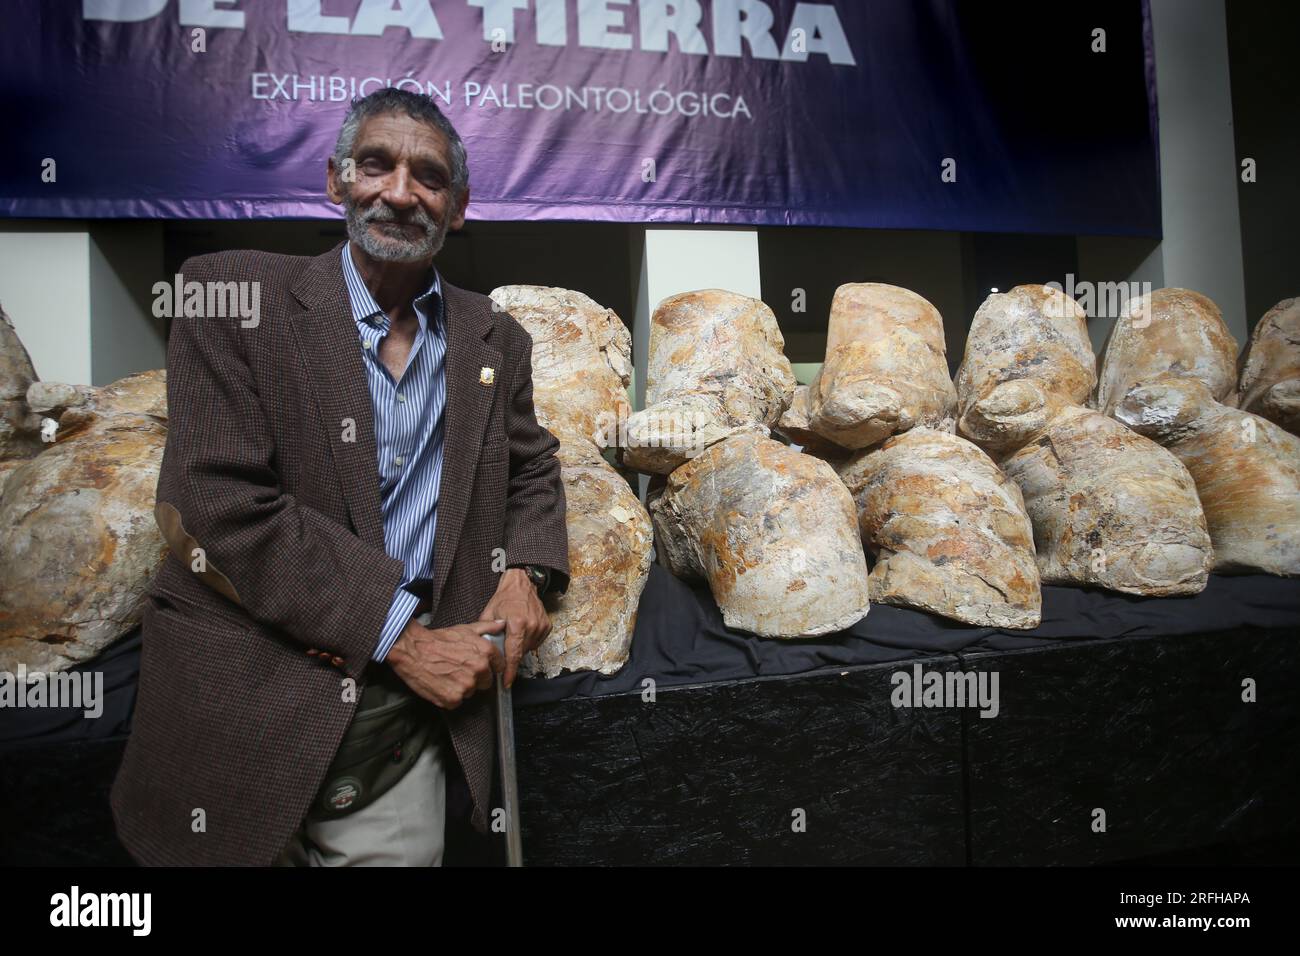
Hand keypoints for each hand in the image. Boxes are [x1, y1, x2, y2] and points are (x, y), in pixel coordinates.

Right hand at [386, 617, 506, 709]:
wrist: (412, 650)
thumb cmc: (437, 639)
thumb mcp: (465, 629)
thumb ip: (487, 627)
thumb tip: (502, 625)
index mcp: (485, 652)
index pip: (499, 667)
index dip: (489, 667)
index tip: (478, 666)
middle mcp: (479, 670)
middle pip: (486, 682)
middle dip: (475, 678)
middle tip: (458, 669)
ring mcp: (466, 686)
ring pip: (470, 692)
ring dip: (462, 687)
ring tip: (448, 674)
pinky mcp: (453, 699)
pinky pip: (457, 702)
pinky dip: (450, 696)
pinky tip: (441, 683)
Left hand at [479, 568, 550, 687]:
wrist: (521, 584)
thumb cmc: (504, 598)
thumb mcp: (489, 614)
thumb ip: (486, 634)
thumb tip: (483, 653)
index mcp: (517, 624)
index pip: (513, 654)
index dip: (509, 671)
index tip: (506, 683)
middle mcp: (532, 626)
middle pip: (520, 653)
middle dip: (511, 654)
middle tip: (504, 643)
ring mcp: (541, 626)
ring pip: (528, 649)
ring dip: (520, 646)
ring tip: (513, 633)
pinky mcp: (547, 626)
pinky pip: (536, 642)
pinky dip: (528, 640)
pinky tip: (522, 630)